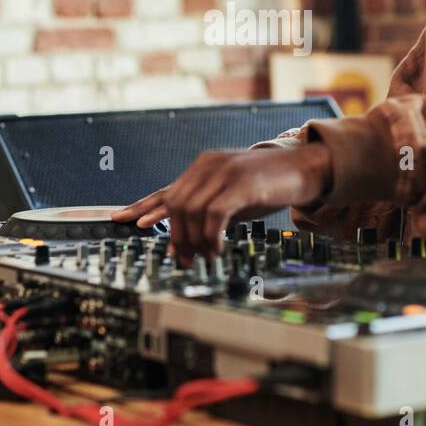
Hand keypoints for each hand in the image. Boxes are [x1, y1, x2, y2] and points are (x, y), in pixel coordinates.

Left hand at [112, 144, 332, 264]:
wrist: (305, 169)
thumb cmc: (269, 185)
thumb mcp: (232, 199)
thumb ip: (206, 215)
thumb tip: (180, 244)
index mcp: (203, 168)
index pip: (166, 189)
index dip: (142, 206)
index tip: (120, 219)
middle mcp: (208, 166)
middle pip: (175, 204)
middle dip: (175, 236)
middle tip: (182, 260)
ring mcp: (224, 171)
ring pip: (190, 210)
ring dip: (193, 240)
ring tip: (202, 257)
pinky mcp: (240, 182)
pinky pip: (214, 213)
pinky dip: (210, 236)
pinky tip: (216, 248)